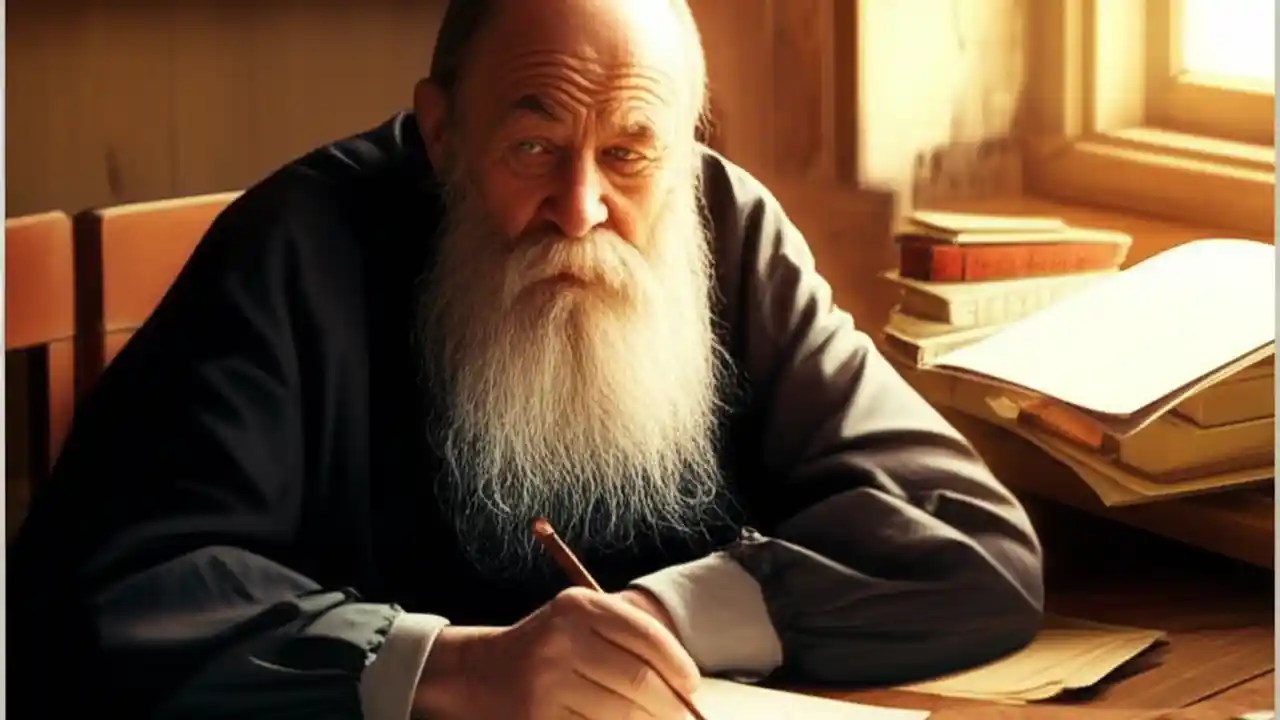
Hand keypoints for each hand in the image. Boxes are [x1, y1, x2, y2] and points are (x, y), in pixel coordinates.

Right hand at [415, 587, 699, 718]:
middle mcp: (561, 639)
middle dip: (669, 705)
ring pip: (620, 714)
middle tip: (680, 715)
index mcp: (577, 606)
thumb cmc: (548, 649)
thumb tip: (686, 686)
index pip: (646, 636)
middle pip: (638, 681)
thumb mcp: (580, 625)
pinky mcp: (537, 718)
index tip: (691, 686)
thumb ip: (629, 642)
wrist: (477, 674)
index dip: (678, 665)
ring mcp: (546, 681)